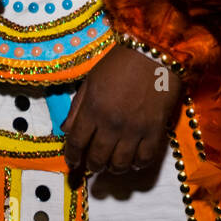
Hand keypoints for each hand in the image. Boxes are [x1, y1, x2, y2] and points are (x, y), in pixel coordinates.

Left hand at [61, 43, 182, 176]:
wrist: (153, 52)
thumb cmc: (119, 62)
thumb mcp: (91, 80)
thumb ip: (77, 107)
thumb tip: (66, 130)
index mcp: (93, 108)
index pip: (76, 142)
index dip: (72, 156)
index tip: (72, 162)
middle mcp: (111, 123)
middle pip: (97, 158)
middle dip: (92, 165)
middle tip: (93, 164)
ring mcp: (134, 129)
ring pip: (120, 164)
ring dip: (113, 168)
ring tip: (112, 164)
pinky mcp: (155, 130)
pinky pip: (145, 159)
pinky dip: (137, 164)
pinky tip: (134, 160)